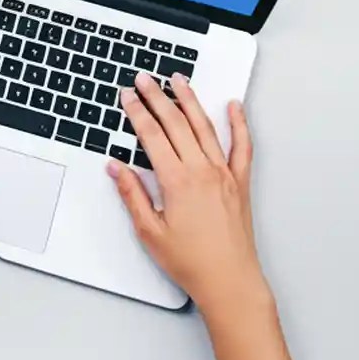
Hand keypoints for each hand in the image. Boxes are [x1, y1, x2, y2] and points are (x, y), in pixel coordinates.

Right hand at [110, 72, 270, 317]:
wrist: (230, 280)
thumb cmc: (191, 261)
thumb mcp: (149, 230)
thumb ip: (132, 194)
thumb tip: (116, 167)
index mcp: (177, 181)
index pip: (151, 135)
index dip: (136, 112)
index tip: (127, 96)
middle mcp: (202, 171)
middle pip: (176, 123)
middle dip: (157, 97)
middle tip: (144, 79)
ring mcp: (224, 174)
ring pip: (205, 127)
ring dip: (190, 100)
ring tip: (179, 80)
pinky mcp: (240, 182)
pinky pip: (242, 146)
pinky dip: (239, 123)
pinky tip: (233, 106)